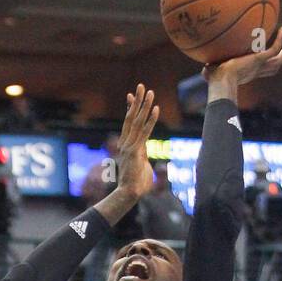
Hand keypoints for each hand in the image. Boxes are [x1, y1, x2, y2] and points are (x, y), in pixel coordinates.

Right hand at [114, 84, 160, 200]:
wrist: (128, 194)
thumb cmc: (136, 185)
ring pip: (137, 121)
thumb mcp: (141, 167)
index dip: (130, 108)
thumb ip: (143, 159)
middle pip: (130, 117)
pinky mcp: (136, 152)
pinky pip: (144, 132)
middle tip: (141, 86)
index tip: (131, 95)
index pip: (128, 123)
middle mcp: (126, 143)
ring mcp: (130, 146)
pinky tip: (155, 109)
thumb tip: (145, 158)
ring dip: (144, 105)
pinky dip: (150, 120)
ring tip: (150, 92)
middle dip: (136, 101)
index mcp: (126, 145)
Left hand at [201, 26, 281, 87]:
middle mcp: (255, 71)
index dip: (263, 66)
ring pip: (278, 60)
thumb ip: (208, 70)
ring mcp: (259, 65)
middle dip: (280, 59)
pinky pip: (274, 48)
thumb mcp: (211, 73)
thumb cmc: (214, 79)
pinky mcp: (260, 59)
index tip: (263, 59)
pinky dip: (280, 39)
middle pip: (272, 67)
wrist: (222, 80)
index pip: (258, 71)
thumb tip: (202, 71)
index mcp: (247, 74)